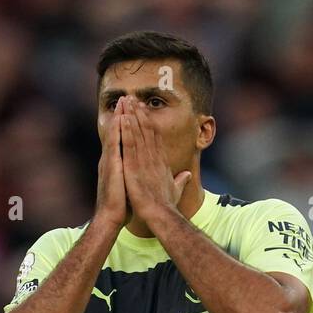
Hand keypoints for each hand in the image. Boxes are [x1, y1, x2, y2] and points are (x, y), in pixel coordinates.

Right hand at [94, 98, 127, 229]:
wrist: (110, 219)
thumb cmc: (121, 207)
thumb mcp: (131, 188)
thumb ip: (136, 178)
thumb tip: (144, 175)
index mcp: (117, 164)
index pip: (123, 139)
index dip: (128, 125)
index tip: (133, 111)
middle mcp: (111, 159)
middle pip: (117, 132)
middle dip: (122, 114)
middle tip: (127, 97)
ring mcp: (109, 161)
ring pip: (114, 134)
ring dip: (119, 116)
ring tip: (123, 100)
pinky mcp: (111, 165)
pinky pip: (114, 143)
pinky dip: (116, 130)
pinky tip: (120, 117)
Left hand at [119, 94, 190, 226]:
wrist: (161, 215)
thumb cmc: (167, 206)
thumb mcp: (176, 190)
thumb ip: (181, 180)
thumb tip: (188, 175)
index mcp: (161, 162)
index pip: (155, 138)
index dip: (149, 123)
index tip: (143, 111)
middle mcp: (153, 157)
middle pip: (147, 130)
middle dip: (139, 113)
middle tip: (133, 97)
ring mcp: (144, 161)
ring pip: (138, 133)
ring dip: (132, 115)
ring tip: (126, 101)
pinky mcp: (134, 167)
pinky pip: (130, 145)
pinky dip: (127, 130)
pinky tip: (123, 118)